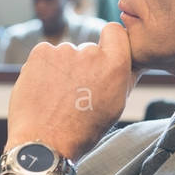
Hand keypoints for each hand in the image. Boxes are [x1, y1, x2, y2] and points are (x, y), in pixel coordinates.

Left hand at [6, 22, 138, 161]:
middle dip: (83, 65)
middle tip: (75, 92)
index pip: (115, 31)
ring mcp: (64, 51)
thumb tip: (133, 60)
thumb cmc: (82, 130)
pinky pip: (46, 55)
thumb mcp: (115, 106)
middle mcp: (91, 52)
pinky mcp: (41, 52)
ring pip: (65, 54)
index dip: (108, 42)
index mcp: (115, 65)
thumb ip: (125, 77)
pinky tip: (44, 90)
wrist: (44, 142)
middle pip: (88, 48)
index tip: (102, 56)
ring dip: (63, 68)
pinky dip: (44, 68)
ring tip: (57, 96)